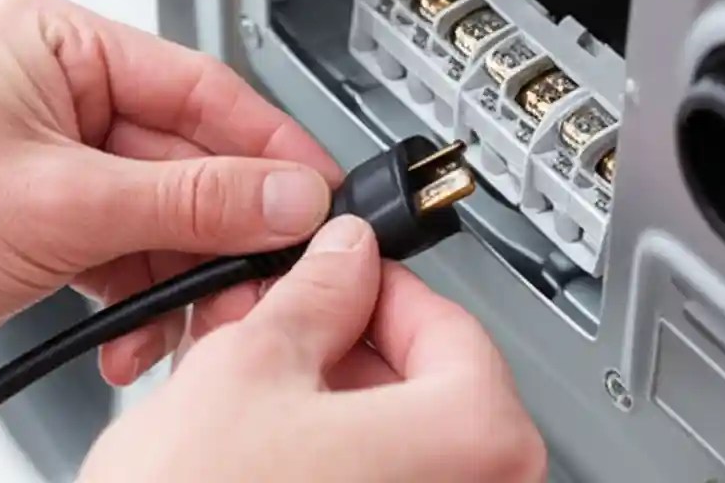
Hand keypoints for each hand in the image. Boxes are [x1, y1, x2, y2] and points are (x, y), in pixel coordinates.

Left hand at [0, 0, 340, 384]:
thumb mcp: (58, 205)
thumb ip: (187, 200)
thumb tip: (284, 193)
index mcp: (57, 45)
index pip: (199, 86)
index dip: (267, 144)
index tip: (315, 190)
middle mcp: (59, 95)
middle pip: (187, 159)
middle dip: (223, 228)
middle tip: (265, 270)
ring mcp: (54, 161)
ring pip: (164, 214)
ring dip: (182, 274)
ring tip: (193, 318)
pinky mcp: (47, 219)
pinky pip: (128, 251)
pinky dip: (142, 296)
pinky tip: (140, 334)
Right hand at [79, 216, 546, 482]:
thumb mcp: (246, 370)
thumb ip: (314, 296)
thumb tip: (341, 262)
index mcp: (478, 439)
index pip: (452, 322)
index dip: (374, 285)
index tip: (334, 276)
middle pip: (427, 387)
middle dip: (342, 347)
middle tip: (279, 328)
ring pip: (399, 443)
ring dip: (330, 404)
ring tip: (252, 393)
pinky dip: (336, 462)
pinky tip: (266, 450)